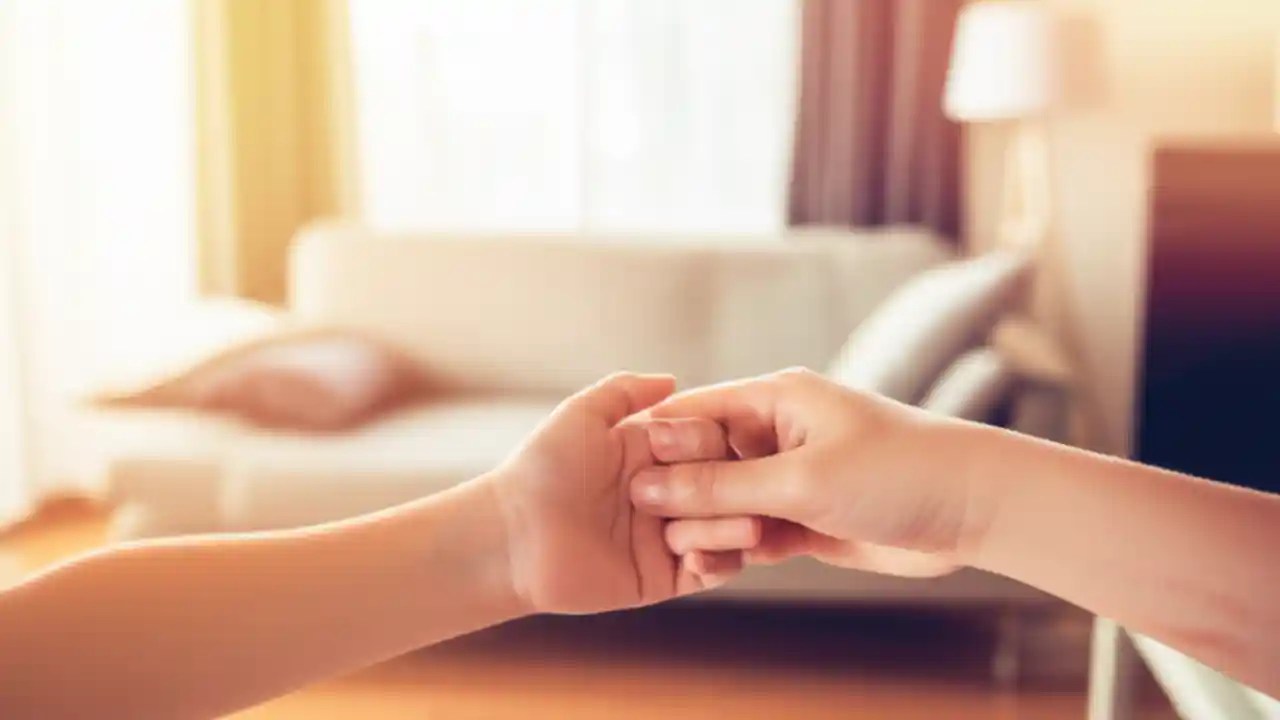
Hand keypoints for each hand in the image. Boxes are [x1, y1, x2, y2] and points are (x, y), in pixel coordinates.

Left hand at [487, 373, 760, 614]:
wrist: (512, 538)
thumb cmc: (541, 471)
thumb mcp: (581, 416)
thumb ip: (624, 392)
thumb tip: (672, 379)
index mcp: (653, 453)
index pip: (709, 441)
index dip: (709, 444)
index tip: (697, 449)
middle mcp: (667, 492)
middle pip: (727, 485)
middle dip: (733, 488)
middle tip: (731, 493)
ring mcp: (667, 536)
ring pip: (727, 528)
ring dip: (730, 526)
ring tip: (727, 527)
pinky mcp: (663, 576)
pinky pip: (712, 571)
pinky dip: (720, 561)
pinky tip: (699, 554)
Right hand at [630, 368, 992, 577]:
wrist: (974, 510)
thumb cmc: (895, 471)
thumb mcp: (800, 479)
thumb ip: (722, 487)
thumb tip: (648, 486)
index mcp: (775, 398)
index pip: (694, 411)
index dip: (655, 442)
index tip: (618, 475)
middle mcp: (777, 434)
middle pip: (704, 461)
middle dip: (681, 493)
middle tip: (659, 526)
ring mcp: (791, 478)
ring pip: (726, 503)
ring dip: (709, 527)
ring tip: (696, 552)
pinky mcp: (806, 519)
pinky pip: (753, 532)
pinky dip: (736, 549)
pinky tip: (722, 565)